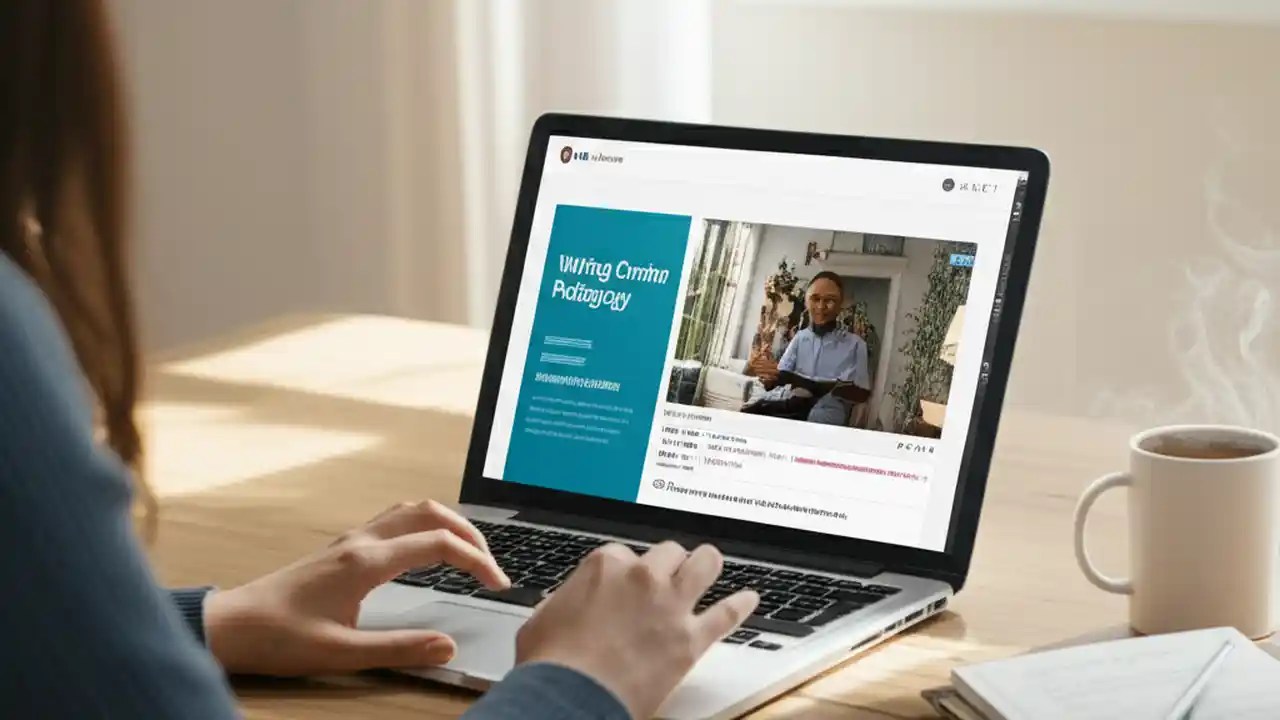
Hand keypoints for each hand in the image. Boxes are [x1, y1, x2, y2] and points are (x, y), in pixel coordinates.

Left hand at [203, 501, 508, 675]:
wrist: (232, 625)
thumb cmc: (277, 638)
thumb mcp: (341, 653)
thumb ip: (398, 650)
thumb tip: (446, 646)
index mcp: (365, 562)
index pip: (439, 545)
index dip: (477, 561)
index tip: (497, 584)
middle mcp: (361, 542)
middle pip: (430, 512)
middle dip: (470, 533)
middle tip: (491, 565)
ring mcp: (351, 541)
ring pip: (412, 509)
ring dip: (447, 523)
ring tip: (468, 552)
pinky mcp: (343, 548)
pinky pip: (395, 520)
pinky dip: (424, 526)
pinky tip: (426, 553)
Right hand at [516, 542, 757, 718]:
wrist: (570, 697)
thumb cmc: (552, 663)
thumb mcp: (544, 618)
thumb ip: (565, 601)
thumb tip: (567, 605)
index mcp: (606, 566)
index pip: (625, 554)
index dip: (626, 570)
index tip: (626, 583)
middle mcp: (643, 577)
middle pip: (668, 552)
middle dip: (666, 563)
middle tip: (666, 575)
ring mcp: (670, 605)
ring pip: (705, 565)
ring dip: (707, 564)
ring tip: (710, 565)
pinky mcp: (690, 639)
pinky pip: (727, 614)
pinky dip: (741, 605)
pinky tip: (749, 599)